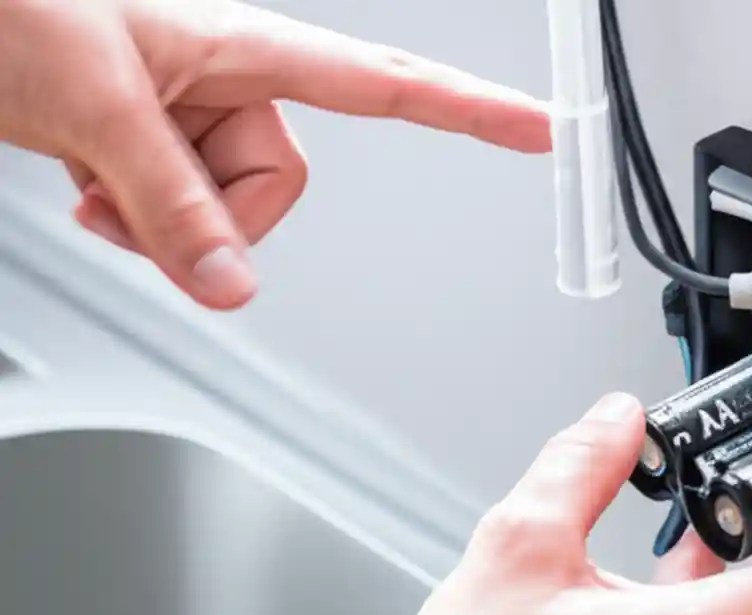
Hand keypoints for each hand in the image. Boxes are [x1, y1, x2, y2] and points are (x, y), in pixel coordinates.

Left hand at [0, 0, 547, 309]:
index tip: (536, 129)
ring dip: (157, 221)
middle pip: (282, 183)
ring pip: (228, 211)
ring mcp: (193, 118)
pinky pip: (182, 218)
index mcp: (246, 46)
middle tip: (131, 190)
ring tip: (93, 175)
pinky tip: (87, 188)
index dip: (472, 110)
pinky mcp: (158, 149)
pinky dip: (134, 223)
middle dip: (211, 211)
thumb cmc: (10, 7)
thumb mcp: (95, 102)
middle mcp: (230, 84)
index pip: (389, 83)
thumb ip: (172, 202)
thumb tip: (234, 287)